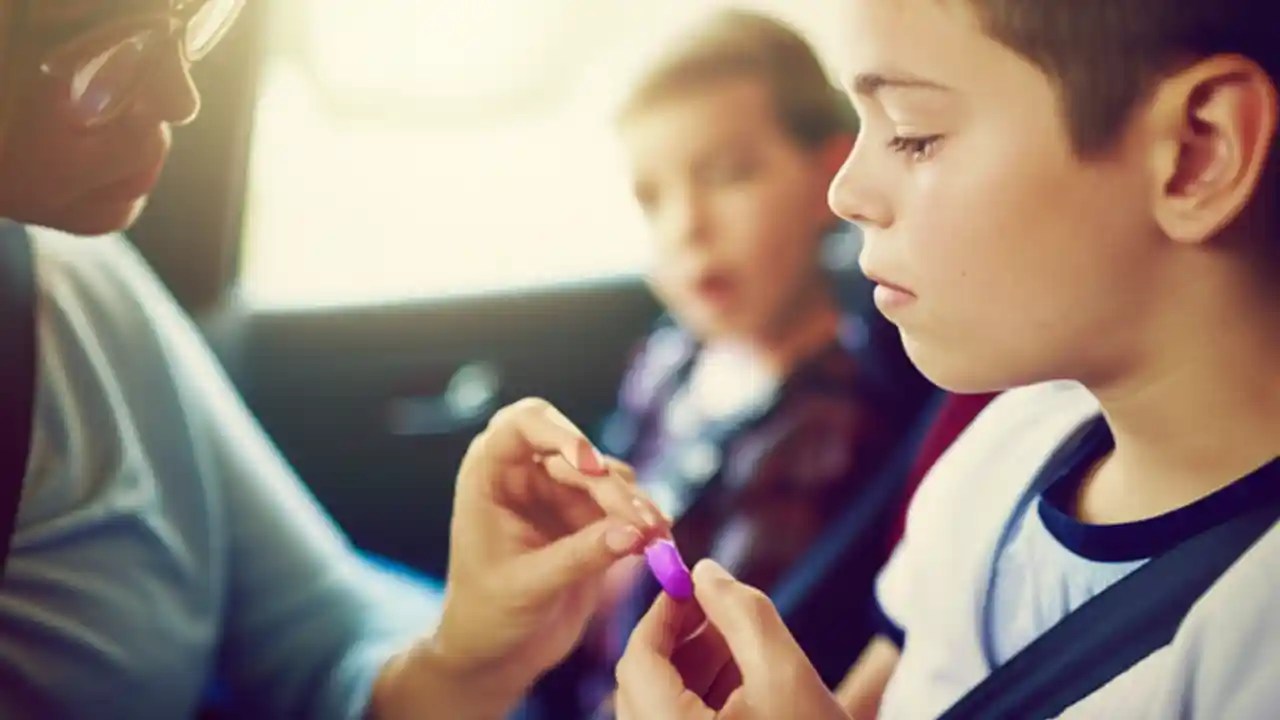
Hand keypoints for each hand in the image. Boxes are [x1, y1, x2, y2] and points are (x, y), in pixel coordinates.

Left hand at [374, 398, 669, 719]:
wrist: (497, 654)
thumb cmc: (489, 616)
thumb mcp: (529, 587)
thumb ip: (579, 557)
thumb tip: (636, 532)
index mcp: (489, 475)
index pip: (523, 424)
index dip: (560, 432)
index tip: (590, 464)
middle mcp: (526, 473)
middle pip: (580, 455)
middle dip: (611, 487)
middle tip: (641, 525)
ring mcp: (560, 493)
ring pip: (610, 477)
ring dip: (635, 503)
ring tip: (656, 535)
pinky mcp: (590, 518)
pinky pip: (625, 505)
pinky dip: (643, 520)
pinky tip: (659, 541)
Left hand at [615, 560, 848, 719]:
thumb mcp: (784, 672)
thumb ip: (741, 613)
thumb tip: (705, 571)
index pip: (637, 661)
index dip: (662, 613)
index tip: (693, 584)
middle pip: (642, 686)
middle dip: (679, 640)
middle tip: (717, 608)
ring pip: (660, 708)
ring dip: (692, 669)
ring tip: (740, 645)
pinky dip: (701, 701)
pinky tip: (743, 683)